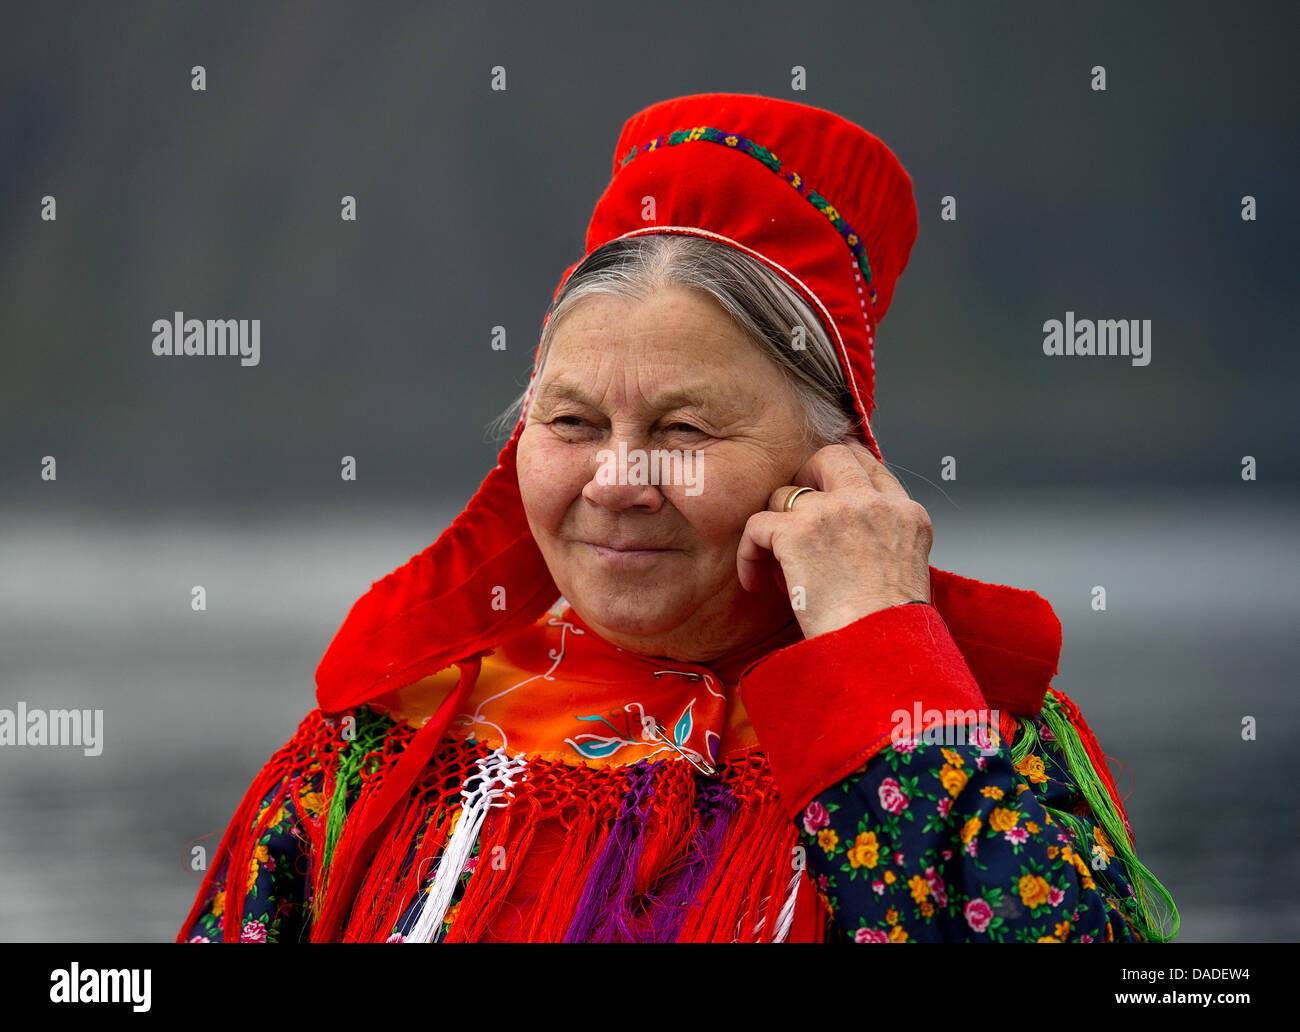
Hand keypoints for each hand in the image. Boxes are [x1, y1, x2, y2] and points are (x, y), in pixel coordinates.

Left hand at [736, 442, 933, 638]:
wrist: (880, 654)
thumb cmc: (889, 633)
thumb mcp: (906, 574)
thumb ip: (882, 542)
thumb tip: (846, 543)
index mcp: (906, 514)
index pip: (871, 467)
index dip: (842, 478)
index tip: (824, 501)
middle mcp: (873, 503)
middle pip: (831, 456)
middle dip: (806, 479)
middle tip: (793, 517)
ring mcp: (835, 512)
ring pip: (785, 494)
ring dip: (775, 529)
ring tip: (781, 571)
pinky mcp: (797, 531)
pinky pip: (757, 525)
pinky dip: (750, 555)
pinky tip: (757, 583)